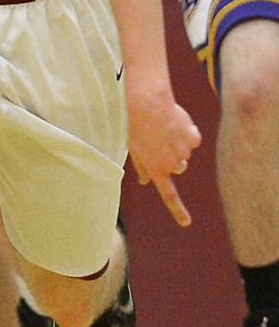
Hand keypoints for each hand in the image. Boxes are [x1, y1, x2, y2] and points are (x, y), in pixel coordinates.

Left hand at [126, 81, 199, 227]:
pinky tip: (174, 121)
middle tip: (157, 138)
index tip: (186, 223)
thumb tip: (145, 181)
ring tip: (161, 126)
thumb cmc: (133, 125)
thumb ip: (142, 165)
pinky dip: (186, 132)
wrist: (147, 104)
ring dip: (177, 142)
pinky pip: (192, 138)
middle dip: (171, 157)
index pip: (168, 195)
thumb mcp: (133, 148)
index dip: (177, 210)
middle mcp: (173, 164)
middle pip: (177, 166)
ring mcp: (184, 152)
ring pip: (184, 152)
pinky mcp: (193, 138)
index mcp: (156, 169)